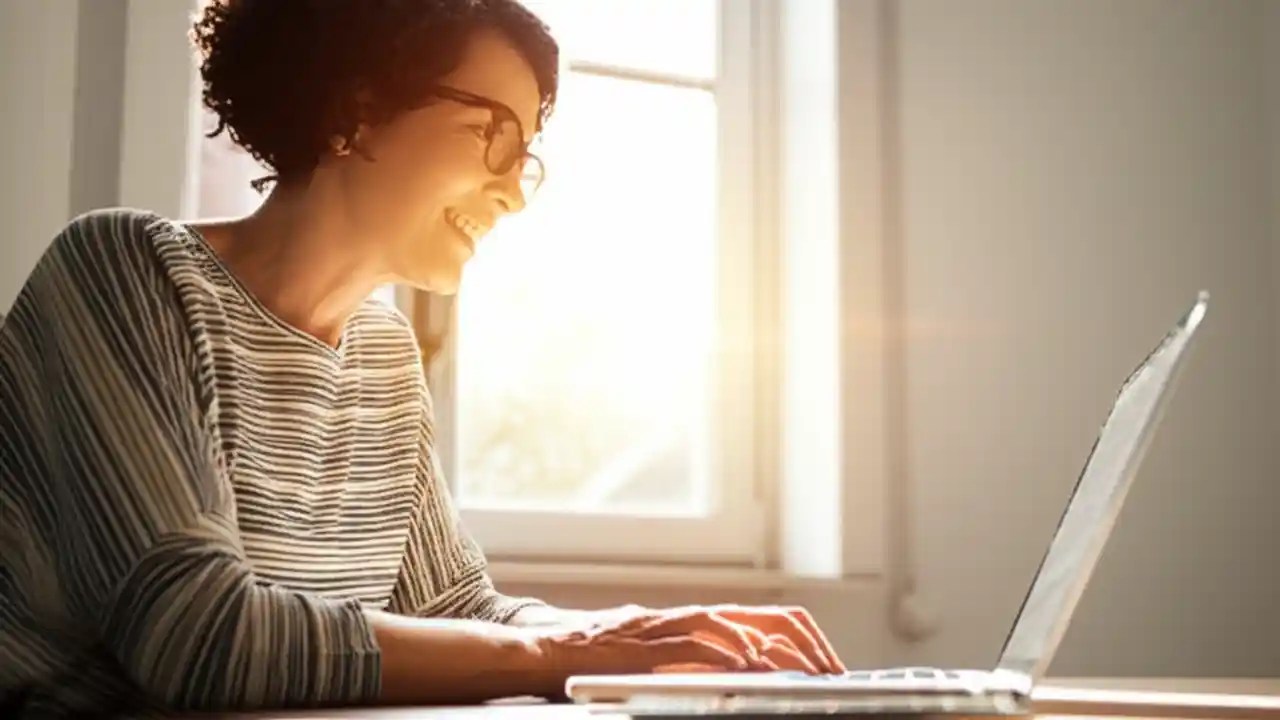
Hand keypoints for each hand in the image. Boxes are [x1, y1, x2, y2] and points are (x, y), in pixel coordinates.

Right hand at [531, 603, 843, 677]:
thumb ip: (705, 662)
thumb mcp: (668, 659)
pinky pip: (693, 639)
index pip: (772, 619)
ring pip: (733, 623)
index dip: (806, 640)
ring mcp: (671, 625)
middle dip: (803, 644)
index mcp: (703, 621)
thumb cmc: (607, 658)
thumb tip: (749, 674)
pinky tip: (744, 663)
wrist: (553, 648)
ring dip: (769, 647)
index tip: (831, 670)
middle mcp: (693, 617)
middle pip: (766, 616)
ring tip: (795, 669)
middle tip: (828, 674)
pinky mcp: (647, 641)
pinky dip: (722, 649)